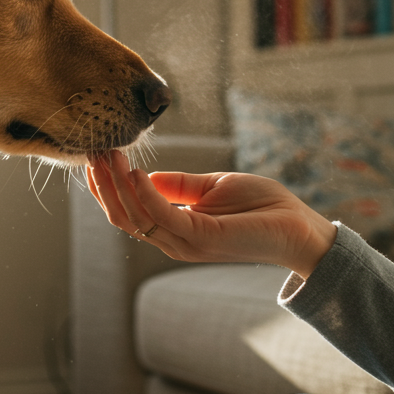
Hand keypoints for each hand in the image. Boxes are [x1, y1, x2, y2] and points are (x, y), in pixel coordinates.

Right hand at [86, 150, 337, 276]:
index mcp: (175, 229)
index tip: (94, 156)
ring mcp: (187, 242)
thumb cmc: (263, 206)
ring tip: (106, 155)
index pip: (127, 213)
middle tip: (92, 151)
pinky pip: (162, 216)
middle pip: (122, 217)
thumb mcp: (212, 186)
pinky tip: (135, 171)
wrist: (301, 227)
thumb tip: (142, 175)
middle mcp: (175, 241)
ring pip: (135, 218)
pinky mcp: (203, 237)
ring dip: (116, 185)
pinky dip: (144, 193)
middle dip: (103, 185)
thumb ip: (178, 184)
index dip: (106, 187)